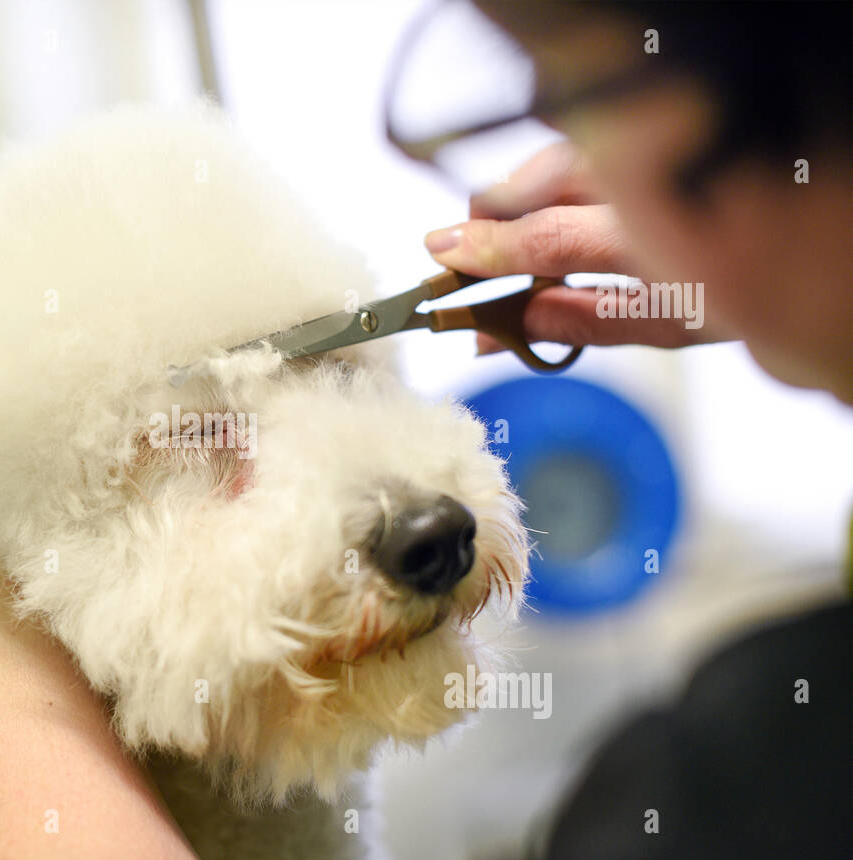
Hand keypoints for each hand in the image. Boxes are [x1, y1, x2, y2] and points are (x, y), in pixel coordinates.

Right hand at [423, 142, 731, 353]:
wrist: (820, 255)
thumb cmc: (748, 293)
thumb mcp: (673, 325)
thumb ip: (586, 324)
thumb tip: (507, 327)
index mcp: (665, 240)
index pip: (551, 238)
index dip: (488, 251)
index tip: (442, 258)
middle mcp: (656, 182)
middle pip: (541, 180)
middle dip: (488, 217)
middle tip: (459, 253)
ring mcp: (651, 151)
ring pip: (555, 156)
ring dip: (514, 196)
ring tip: (498, 237)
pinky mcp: (646, 135)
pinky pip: (579, 145)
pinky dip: (547, 174)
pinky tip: (541, 206)